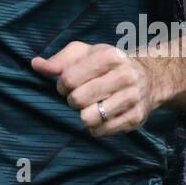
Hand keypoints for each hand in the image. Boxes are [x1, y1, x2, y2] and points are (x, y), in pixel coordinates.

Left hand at [31, 42, 159, 136]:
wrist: (149, 78)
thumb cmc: (108, 64)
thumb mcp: (85, 53)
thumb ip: (59, 60)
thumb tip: (36, 64)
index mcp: (110, 56)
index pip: (70, 77)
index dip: (62, 84)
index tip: (67, 84)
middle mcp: (124, 76)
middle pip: (78, 99)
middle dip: (72, 100)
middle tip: (79, 96)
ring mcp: (132, 98)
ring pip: (89, 118)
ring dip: (84, 114)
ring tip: (90, 106)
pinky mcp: (135, 118)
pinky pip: (101, 131)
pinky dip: (95, 127)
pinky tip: (100, 116)